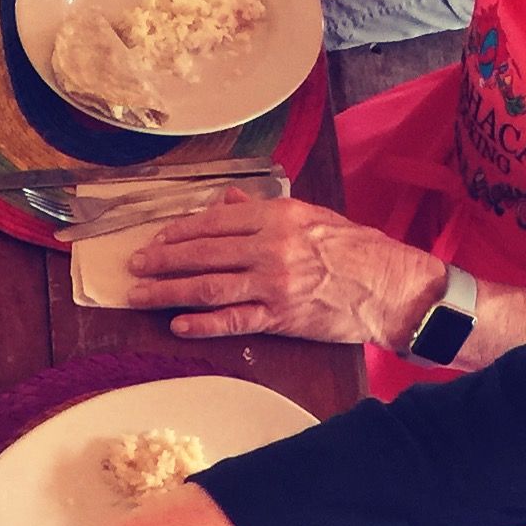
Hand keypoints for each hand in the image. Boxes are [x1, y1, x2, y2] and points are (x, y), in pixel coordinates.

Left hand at [121, 192, 444, 345]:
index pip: (213, 223)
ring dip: (167, 292)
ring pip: (207, 287)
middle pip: (202, 254)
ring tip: (139, 296)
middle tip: (133, 267)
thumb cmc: (355, 249)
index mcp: (278, 217)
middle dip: (161, 261)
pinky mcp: (280, 317)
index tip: (154, 239)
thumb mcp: (311, 217)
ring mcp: (274, 284)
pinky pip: (232, 320)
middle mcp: (271, 248)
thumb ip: (264, 210)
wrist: (391, 285)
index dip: (178, 233)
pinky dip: (201, 323)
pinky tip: (177, 324)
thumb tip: (225, 202)